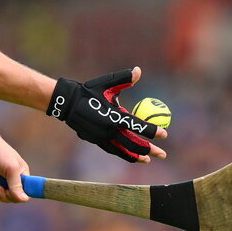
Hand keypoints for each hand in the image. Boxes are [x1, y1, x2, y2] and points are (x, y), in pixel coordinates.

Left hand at [0, 137, 30, 203]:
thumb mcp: (11, 168)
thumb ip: (17, 185)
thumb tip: (24, 199)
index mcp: (22, 174)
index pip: (26, 192)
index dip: (19, 196)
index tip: (11, 193)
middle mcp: (13, 179)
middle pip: (13, 197)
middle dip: (5, 196)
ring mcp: (1, 181)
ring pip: (2, 197)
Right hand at [46, 66, 167, 163]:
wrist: (67, 103)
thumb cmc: (89, 90)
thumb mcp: (107, 83)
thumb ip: (124, 78)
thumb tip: (138, 71)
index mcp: (113, 116)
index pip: (137, 126)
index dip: (152, 131)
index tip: (164, 134)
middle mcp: (108, 130)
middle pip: (133, 143)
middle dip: (150, 150)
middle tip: (162, 154)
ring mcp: (101, 137)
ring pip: (122, 151)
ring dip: (136, 156)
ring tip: (148, 160)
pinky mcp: (95, 140)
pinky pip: (112, 149)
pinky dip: (123, 153)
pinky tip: (131, 156)